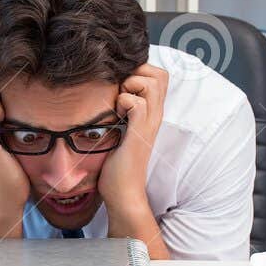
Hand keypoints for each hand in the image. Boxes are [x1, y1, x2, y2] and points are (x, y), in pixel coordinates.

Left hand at [97, 62, 167, 216]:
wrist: (123, 193)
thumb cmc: (116, 166)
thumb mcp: (119, 131)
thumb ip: (119, 113)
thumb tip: (105, 96)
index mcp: (151, 113)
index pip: (159, 76)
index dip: (141, 71)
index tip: (122, 86)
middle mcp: (155, 115)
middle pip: (160, 74)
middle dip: (138, 73)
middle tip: (121, 91)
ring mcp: (149, 124)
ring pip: (151, 83)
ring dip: (131, 86)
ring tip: (119, 104)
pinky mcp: (139, 134)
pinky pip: (137, 103)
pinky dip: (124, 102)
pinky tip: (116, 117)